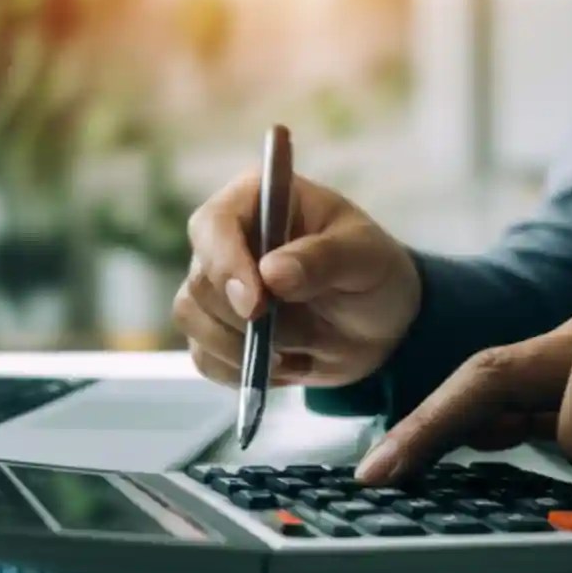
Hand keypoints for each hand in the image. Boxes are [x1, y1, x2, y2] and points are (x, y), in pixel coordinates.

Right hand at [174, 170, 419, 386]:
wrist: (379, 325)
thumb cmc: (372, 272)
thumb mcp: (365, 257)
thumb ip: (323, 259)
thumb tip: (272, 273)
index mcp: (255, 201)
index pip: (214, 226)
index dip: (225, 265)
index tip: (256, 305)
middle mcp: (225, 241)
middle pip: (199, 281)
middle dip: (242, 319)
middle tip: (288, 337)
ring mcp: (215, 287)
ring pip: (192, 319)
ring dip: (238, 347)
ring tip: (290, 352)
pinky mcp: (216, 330)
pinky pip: (204, 357)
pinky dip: (236, 371)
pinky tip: (276, 367)